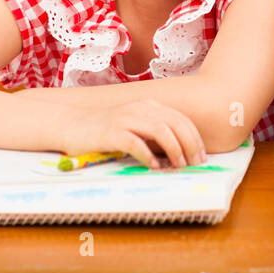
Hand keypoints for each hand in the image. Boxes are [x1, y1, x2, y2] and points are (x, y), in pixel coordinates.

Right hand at [59, 99, 205, 168]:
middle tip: (196, 163)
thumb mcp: (135, 127)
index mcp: (149, 106)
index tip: (202, 156)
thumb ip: (154, 134)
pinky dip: (147, 155)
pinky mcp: (111, 132)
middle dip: (190, 144)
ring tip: (179, 165)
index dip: (195, 138)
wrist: (72, 125)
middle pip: (175, 123)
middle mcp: (140, 108)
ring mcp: (125, 118)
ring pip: (159, 130)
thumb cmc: (105, 130)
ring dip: (174, 149)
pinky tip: (153, 166)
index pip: (180, 119)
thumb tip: (179, 154)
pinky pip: (134, 142)